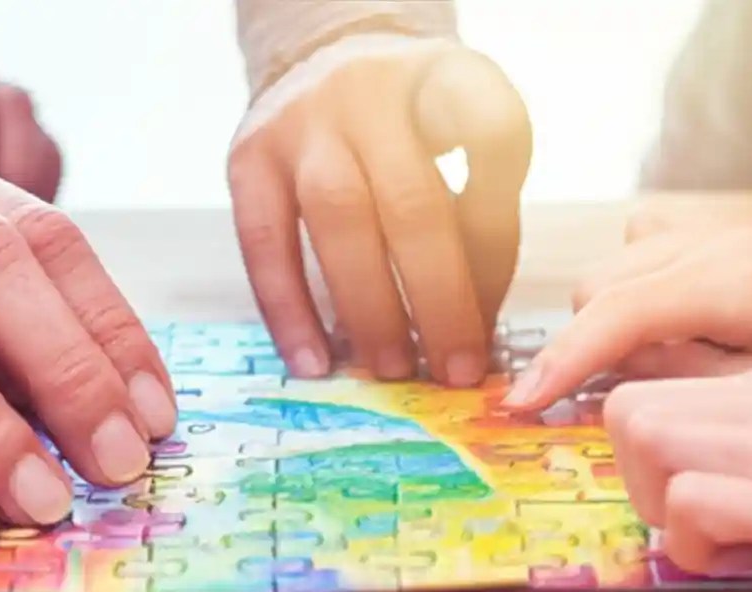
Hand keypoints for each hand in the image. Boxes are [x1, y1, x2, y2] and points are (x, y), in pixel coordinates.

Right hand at [227, 37, 530, 385]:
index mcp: (447, 77)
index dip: (502, 238)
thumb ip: (483, 213)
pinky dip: (289, 309)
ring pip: (338, 217)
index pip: (493, 148)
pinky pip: (265, 241)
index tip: (498, 320)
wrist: (325, 59)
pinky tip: (312, 361)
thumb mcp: (469, 132)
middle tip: (454, 371)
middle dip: (439, 298)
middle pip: (412, 201)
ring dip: (368, 307)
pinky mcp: (249, 155)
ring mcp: (303, 120)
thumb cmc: (414, 120)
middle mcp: (371, 91)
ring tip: (390, 369)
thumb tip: (473, 326)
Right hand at [503, 213, 751, 409]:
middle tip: (614, 394)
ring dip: (609, 314)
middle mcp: (706, 243)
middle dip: (588, 343)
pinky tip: (663, 313)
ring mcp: (708, 227)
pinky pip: (641, 244)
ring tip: (646, 359)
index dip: (560, 362)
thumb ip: (691, 376)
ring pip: (612, 265)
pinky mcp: (713, 226)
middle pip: (598, 288)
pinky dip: (632, 281)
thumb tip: (617, 378)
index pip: (615, 318)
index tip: (520, 403)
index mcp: (727, 285)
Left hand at [605, 340, 751, 591]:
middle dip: (642, 475)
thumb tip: (706, 453)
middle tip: (700, 518)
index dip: (661, 444)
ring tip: (727, 539)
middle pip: (634, 404)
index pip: (670, 376)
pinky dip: (695, 547)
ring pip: (644, 438)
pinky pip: (689, 503)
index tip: (694, 484)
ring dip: (662, 506)